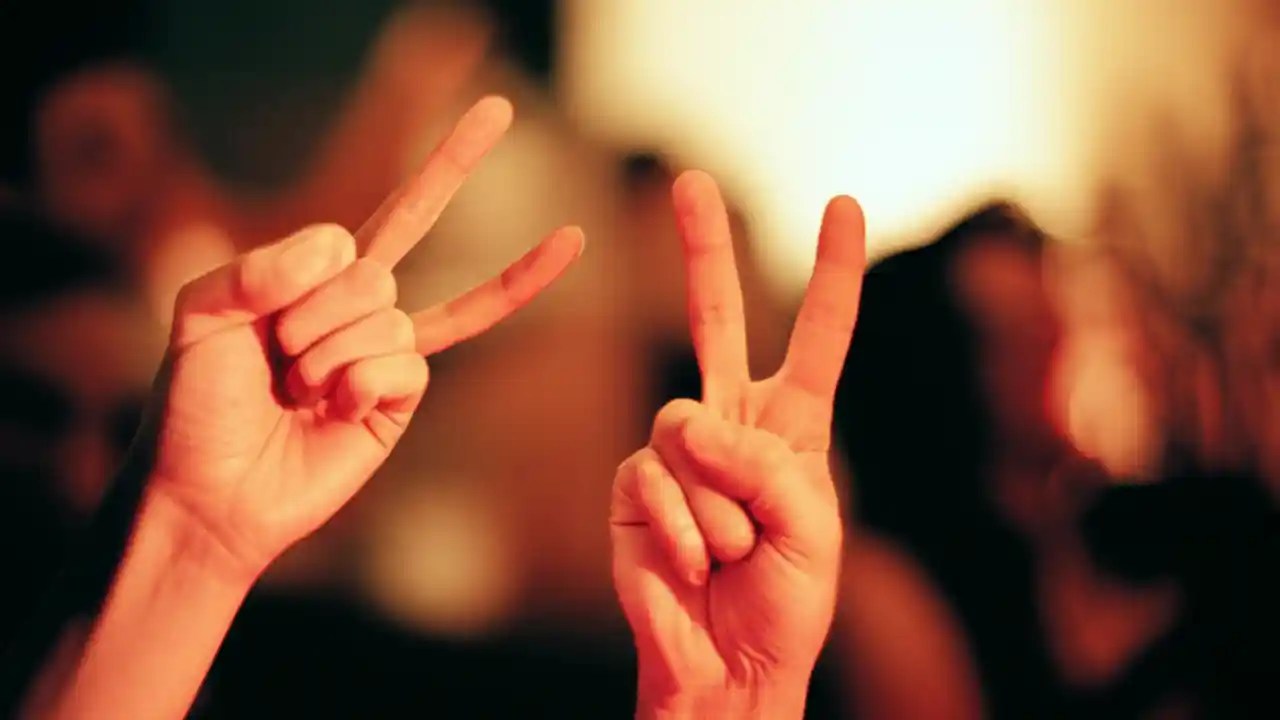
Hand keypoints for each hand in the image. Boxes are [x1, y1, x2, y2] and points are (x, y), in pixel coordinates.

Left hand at [145, 97, 583, 579]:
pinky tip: (331, 409)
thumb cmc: (197, 403)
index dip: (432, 177)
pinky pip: (404, 363)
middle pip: (384, 264)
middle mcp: (362, 310)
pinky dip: (360, 381)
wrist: (208, 492)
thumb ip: (261, 266)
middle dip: (315, 309)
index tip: (472, 134)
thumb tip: (343, 247)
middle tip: (275, 355)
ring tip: (295, 391)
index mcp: (319, 277)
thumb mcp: (200, 312)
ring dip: (327, 352)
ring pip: (389, 316)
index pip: (397, 213)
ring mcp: (385, 357)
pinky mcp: (399, 403)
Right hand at [611, 171, 865, 717]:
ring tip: (729, 554)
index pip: (816, 339)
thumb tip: (690, 423)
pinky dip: (682, 528)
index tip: (841, 205)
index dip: (831, 274)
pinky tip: (692, 564)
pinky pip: (652, 477)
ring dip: (719, 505)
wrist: (727, 669)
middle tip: (688, 182)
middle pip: (713, 320)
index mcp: (791, 428)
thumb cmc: (784, 603)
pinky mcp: (634, 486)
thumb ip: (766, 465)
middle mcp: (730, 425)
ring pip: (685, 426)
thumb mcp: (813, 529)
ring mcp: (676, 452)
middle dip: (703, 250)